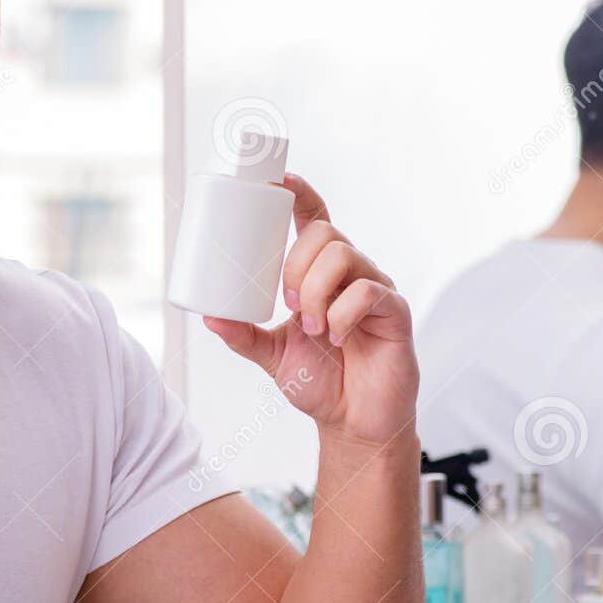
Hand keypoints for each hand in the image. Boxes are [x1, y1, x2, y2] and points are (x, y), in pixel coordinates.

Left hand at [203, 174, 417, 451]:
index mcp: (321, 274)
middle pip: (325, 234)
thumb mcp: (271, 354)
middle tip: (287, 305)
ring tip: (311, 327)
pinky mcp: (394, 311)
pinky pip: (367, 292)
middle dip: (297, 266)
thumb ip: (242, 334)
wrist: (355, 423)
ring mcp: (375, 289)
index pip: (314, 218)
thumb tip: (207, 316)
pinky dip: (342, 313)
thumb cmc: (321, 382)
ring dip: (316, 291)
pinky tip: (335, 336)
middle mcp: (351, 273)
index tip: (279, 179)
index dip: (299, 194)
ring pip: (343, 255)